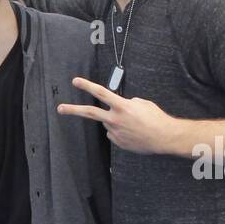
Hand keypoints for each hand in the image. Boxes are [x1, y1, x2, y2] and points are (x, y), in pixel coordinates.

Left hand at [57, 77, 182, 153]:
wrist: (164, 138)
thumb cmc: (156, 118)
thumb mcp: (142, 103)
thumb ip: (127, 102)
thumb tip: (119, 106)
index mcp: (122, 106)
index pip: (101, 93)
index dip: (87, 86)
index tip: (75, 81)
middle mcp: (115, 119)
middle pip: (89, 113)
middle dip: (73, 110)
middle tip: (60, 108)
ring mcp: (114, 132)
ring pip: (108, 123)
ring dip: (117, 121)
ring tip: (134, 124)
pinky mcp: (117, 142)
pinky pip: (114, 133)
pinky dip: (122, 131)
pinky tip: (134, 133)